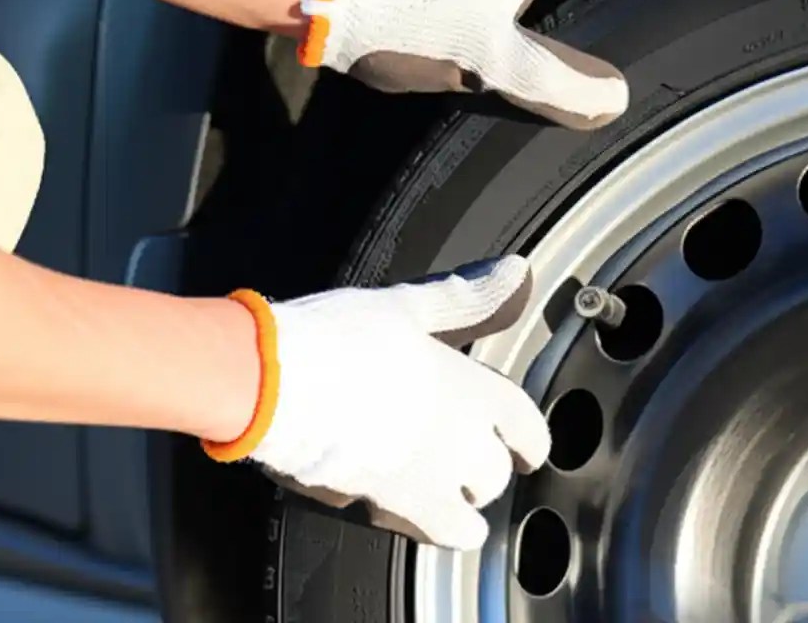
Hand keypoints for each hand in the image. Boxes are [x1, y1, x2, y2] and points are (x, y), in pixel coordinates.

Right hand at [241, 256, 548, 549]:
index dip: (531, 440)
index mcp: (471, 387)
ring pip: (471, 514)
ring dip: (462, 507)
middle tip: (468, 463)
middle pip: (496, 474)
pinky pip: (436, 536)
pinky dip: (434, 531)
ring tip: (443, 493)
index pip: (526, 424)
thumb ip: (466, 297)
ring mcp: (430, 478)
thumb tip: (515, 272)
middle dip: (486, 471)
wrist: (275, 384)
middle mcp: (461, 439)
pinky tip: (415, 513)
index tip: (528, 448)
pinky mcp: (392, 506)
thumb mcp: (407, 305)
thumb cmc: (334, 337)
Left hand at [297, 0, 629, 129]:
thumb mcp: (499, 62)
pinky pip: (509, 13)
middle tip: (617, 59)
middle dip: (596, 15)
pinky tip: (530, 72)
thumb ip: (559, 82)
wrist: (349, 17)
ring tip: (581, 72)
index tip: (646, 22)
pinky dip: (526, 37)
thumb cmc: (425, 26)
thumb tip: (613, 99)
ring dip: (559, 30)